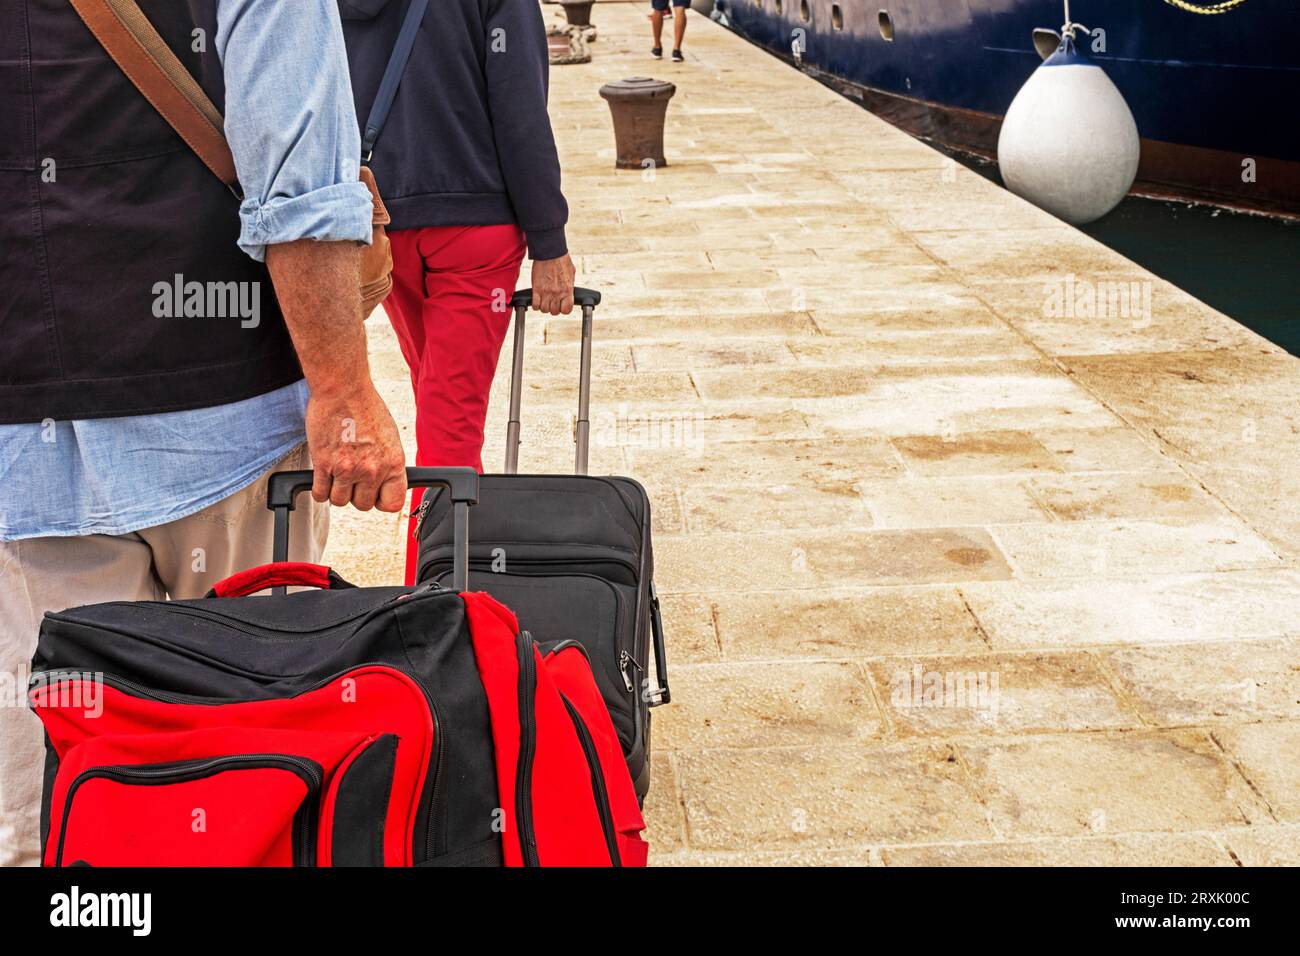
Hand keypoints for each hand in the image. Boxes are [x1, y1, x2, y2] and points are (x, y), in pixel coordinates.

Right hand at [305, 384, 407, 511]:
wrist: (343, 390)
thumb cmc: (366, 408)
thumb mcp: (389, 437)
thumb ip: (386, 462)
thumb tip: (384, 481)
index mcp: (392, 463)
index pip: (392, 503)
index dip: (382, 502)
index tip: (376, 496)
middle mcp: (371, 469)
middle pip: (363, 505)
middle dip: (356, 495)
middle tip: (352, 479)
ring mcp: (347, 468)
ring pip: (340, 501)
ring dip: (337, 492)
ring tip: (337, 475)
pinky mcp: (324, 464)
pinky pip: (320, 494)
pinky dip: (320, 490)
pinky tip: (323, 478)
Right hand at [531, 254, 575, 315]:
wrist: (550, 251)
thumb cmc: (561, 260)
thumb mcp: (571, 274)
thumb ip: (569, 286)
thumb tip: (569, 292)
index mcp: (567, 290)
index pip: (566, 310)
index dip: (564, 309)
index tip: (562, 306)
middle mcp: (557, 293)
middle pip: (554, 312)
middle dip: (553, 308)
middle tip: (552, 301)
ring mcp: (546, 292)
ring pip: (544, 310)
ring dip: (544, 306)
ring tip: (544, 299)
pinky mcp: (536, 289)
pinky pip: (535, 305)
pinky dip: (535, 304)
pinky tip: (537, 299)